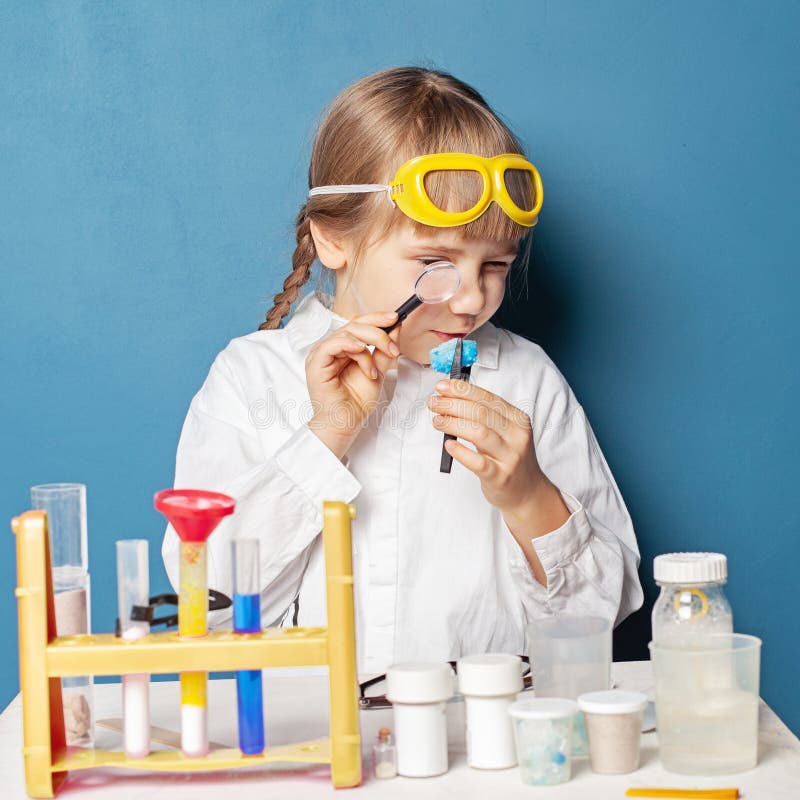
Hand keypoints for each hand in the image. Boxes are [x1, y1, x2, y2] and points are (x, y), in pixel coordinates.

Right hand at [306, 311, 400, 457]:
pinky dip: (350, 346)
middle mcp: (330, 348)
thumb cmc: (356, 402)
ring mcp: (321, 354)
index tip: (396, 318)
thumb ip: (384, 350)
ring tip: (374, 370)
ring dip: (368, 347)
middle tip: (393, 347)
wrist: (346, 424)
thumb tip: (396, 327)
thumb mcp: (377, 371)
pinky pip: (332, 344)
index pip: (358, 324)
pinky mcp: (316, 363)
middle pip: (354, 325)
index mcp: (342, 348)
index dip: (377, 318)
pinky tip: (361, 353)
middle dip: (378, 332)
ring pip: (347, 333)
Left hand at [429, 379, 546, 513]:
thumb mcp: (504, 432)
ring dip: (453, 424)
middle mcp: (516, 436)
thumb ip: (483, 417)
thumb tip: (450, 398)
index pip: (487, 398)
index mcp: (517, 419)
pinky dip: (461, 452)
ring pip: (479, 433)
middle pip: (481, 412)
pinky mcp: (500, 477)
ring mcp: (510, 457)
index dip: (462, 390)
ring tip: (437, 421)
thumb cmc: (508, 458)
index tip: (442, 387)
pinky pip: (478, 462)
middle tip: (434, 403)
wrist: (527, 491)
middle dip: (453, 404)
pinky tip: (448, 445)